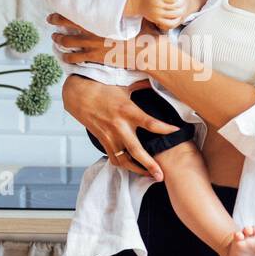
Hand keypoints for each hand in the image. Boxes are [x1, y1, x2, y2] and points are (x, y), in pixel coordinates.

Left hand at [48, 12, 136, 68]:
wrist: (145, 52)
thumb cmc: (143, 30)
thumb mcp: (138, 10)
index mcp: (99, 18)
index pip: (76, 12)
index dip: (64, 10)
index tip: (58, 7)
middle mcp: (92, 30)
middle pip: (67, 25)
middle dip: (56, 22)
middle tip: (50, 19)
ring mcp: (91, 45)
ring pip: (67, 42)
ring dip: (59, 39)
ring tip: (55, 38)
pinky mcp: (95, 57)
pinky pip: (75, 59)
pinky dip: (67, 58)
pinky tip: (63, 57)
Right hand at [59, 70, 175, 179]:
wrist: (78, 94)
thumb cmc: (102, 88)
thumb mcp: (124, 84)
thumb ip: (142, 85)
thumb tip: (158, 80)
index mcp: (127, 110)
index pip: (149, 123)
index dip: (164, 129)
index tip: (176, 131)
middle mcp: (119, 126)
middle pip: (136, 150)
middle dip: (149, 164)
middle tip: (161, 175)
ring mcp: (109, 136)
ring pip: (124, 159)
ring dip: (138, 170)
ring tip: (151, 176)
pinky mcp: (102, 141)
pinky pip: (114, 158)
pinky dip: (124, 165)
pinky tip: (133, 167)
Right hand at [127, 0, 185, 30]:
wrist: (135, 1)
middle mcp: (157, 5)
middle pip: (176, 6)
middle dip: (181, 3)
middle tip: (181, 1)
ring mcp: (156, 14)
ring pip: (174, 15)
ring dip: (180, 11)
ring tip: (180, 8)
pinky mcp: (156, 20)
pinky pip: (170, 23)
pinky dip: (176, 21)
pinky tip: (177, 16)